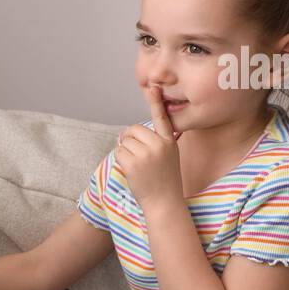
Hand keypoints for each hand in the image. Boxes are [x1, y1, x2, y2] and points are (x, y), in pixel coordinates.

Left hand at [115, 87, 183, 214]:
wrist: (164, 202)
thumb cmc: (165, 180)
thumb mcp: (169, 156)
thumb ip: (157, 142)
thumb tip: (130, 133)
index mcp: (169, 141)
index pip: (162, 118)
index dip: (156, 102)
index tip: (154, 87)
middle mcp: (159, 145)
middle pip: (134, 130)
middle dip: (129, 139)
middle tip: (135, 154)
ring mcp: (146, 154)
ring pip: (124, 141)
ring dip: (125, 151)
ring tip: (137, 165)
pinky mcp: (134, 163)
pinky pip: (119, 152)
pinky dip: (121, 160)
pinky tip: (131, 170)